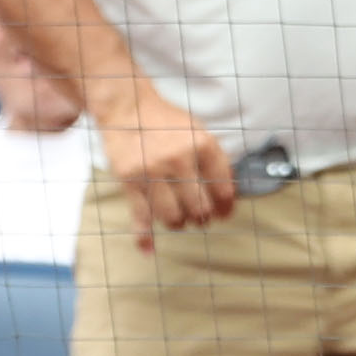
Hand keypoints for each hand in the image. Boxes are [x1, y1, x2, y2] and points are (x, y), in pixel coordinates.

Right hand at [95, 79, 234, 248]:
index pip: (224, 191)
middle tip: (198, 215)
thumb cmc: (165, 123)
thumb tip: (228, 201)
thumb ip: (215, 162)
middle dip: (202, 217)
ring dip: (179, 222)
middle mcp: (178, 159)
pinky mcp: (130, 179)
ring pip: (173, 217)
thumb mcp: (198, 132)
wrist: (126, 104)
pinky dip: (144, 237)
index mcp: (201, 145)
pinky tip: (148, 250)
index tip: (223, 213)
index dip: (225, 208)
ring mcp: (153, 170)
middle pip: (200, 209)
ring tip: (178, 216)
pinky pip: (140, 216)